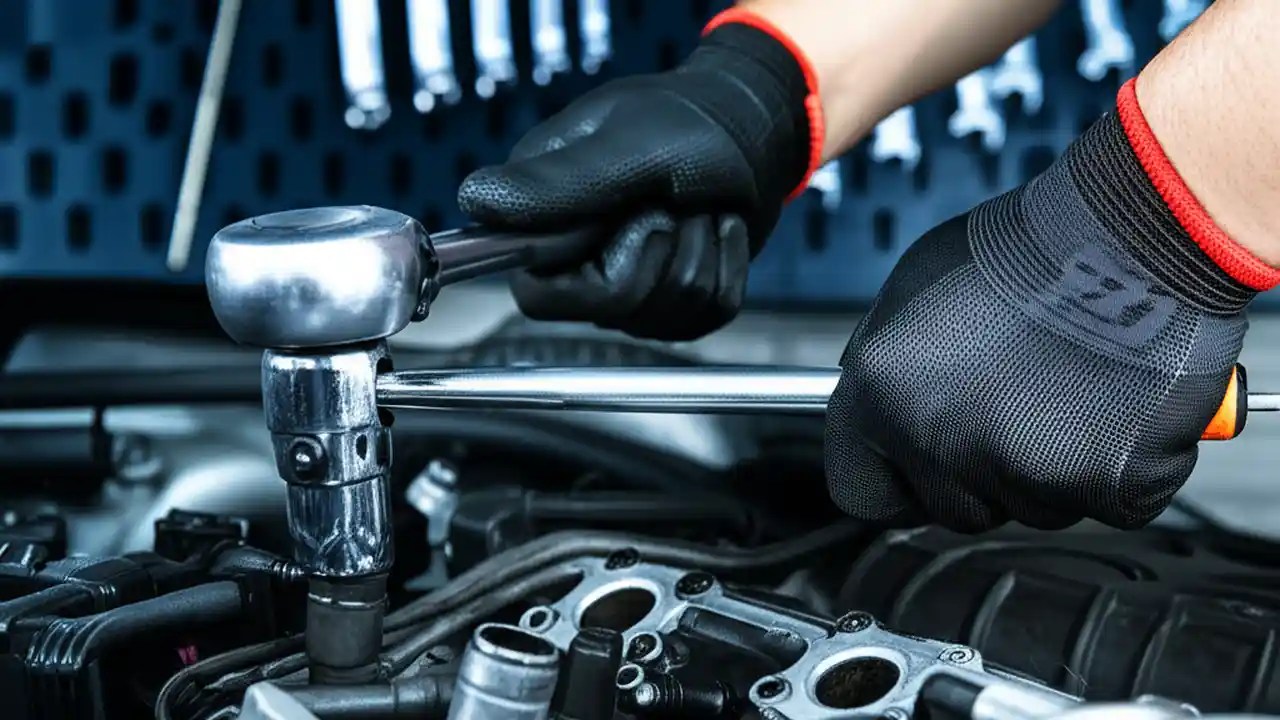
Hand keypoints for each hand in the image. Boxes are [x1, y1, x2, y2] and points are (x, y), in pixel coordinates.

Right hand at [458, 20, 818, 340]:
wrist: (749, 130)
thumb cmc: (687, 122)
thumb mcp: (623, 145)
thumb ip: (556, 181)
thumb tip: (477, 200)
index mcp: (544, 217)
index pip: (539, 295)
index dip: (593, 273)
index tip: (625, 216)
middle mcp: (577, 259)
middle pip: (613, 309)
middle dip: (660, 251)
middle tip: (668, 199)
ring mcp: (626, 287)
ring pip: (665, 314)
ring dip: (699, 252)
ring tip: (693, 205)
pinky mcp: (673, 301)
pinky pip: (705, 314)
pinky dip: (726, 265)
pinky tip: (717, 228)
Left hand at [824, 103, 1258, 531]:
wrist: (1135, 231)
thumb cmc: (1031, 248)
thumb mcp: (914, 290)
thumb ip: (887, 368)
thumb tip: (877, 416)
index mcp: (879, 392)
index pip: (860, 489)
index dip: (896, 482)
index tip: (920, 471)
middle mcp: (939, 438)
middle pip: (955, 507)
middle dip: (986, 473)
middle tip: (1024, 405)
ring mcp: (1022, 468)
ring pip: (1035, 508)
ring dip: (1056, 467)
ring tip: (1076, 387)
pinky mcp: (1104, 483)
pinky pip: (1112, 504)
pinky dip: (1127, 467)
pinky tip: (1124, 404)